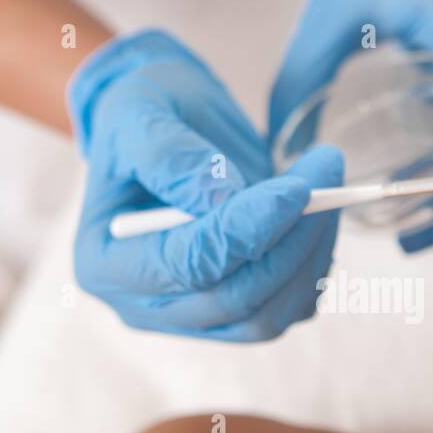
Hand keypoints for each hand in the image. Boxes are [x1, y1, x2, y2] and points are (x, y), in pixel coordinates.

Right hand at [68, 29, 343, 340]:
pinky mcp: (235, 314)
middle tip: (324, 175)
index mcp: (106, 263)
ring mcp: (192, 317)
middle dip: (289, 241)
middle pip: (233, 299)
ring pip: (267, 315)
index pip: (187, 264)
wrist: (163, 129)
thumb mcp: (138, 115)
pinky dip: (314, 268)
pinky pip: (288, 310)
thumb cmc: (140, 117)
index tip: (296, 188)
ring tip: (327, 189)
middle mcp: (145, 305)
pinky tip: (318, 219)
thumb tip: (222, 197)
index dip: (247, 229)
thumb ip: (170, 156)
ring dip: (309, 256)